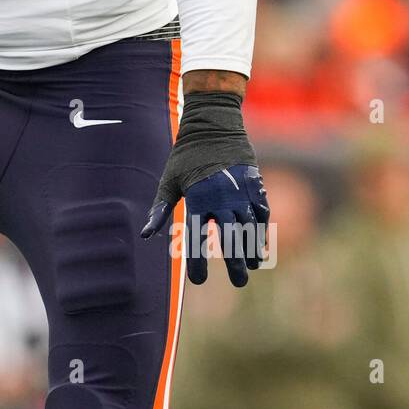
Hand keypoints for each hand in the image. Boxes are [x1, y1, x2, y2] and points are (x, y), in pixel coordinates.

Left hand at [140, 91, 269, 286]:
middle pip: (230, 239)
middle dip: (235, 264)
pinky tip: (260, 246)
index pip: (197, 239)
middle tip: (239, 283)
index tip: (199, 281)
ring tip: (251, 267)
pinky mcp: (254, 185)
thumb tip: (146, 236)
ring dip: (251, 250)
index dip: (198, 263)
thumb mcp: (169, 181)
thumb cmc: (185, 155)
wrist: (213, 125)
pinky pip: (261, 214)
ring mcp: (241, 192)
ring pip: (249, 228)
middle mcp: (221, 198)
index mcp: (197, 199)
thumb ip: (160, 210)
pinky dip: (262, 231)